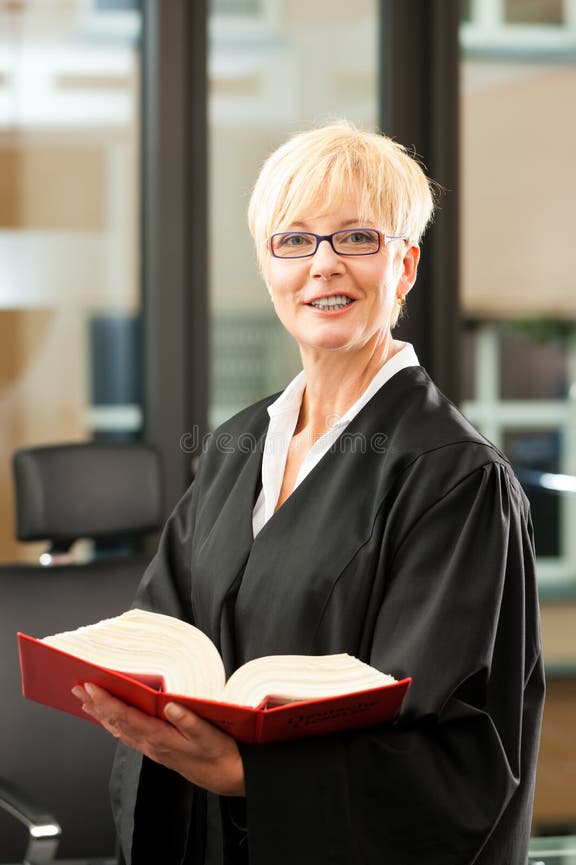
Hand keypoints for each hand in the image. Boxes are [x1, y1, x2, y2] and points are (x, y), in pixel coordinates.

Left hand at [71, 683, 244, 796]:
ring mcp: (152, 748)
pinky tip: (110, 719)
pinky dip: (114, 724)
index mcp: (161, 738)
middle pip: (116, 723)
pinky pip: (128, 735)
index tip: (91, 687)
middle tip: (78, 689)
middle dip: (96, 705)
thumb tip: (170, 706)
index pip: (127, 717)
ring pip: (119, 730)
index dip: (107, 702)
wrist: (226, 776)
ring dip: (101, 715)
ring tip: (86, 701)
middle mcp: (151, 745)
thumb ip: (189, 721)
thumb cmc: (219, 753)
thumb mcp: (209, 735)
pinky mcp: (157, 749)